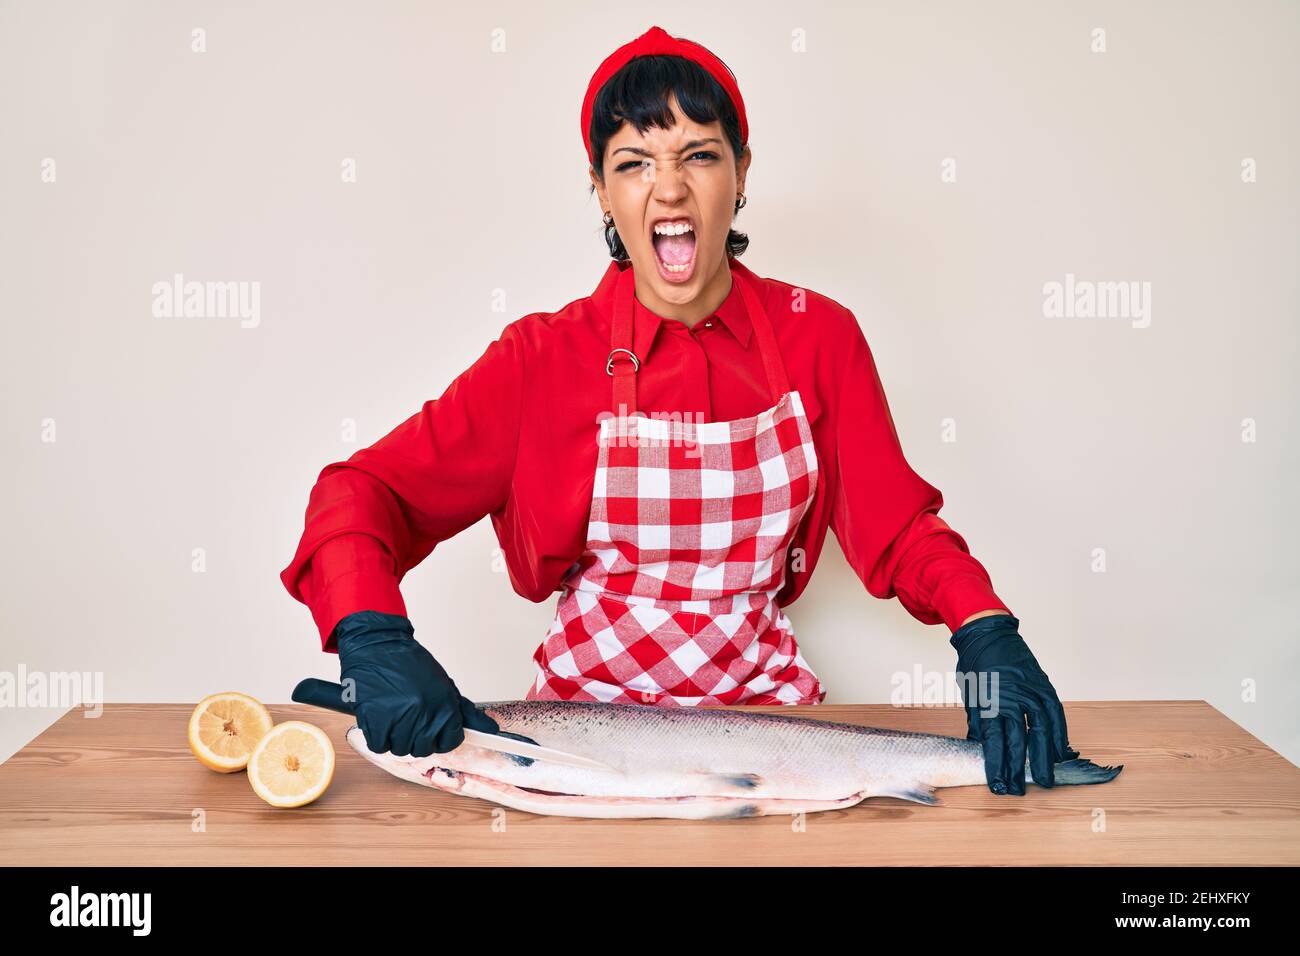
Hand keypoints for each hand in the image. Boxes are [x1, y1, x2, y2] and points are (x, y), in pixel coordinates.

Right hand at [334, 610, 498, 757]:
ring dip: (395, 736)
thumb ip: (467, 712)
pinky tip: (380, 717)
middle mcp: (425, 714)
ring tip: (393, 713)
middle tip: (409, 716)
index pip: (450, 742)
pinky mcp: (375, 720)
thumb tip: (491, 730)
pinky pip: (378, 745)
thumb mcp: (444, 684)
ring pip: (400, 749)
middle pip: (423, 749)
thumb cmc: (409, 664)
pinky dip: (377, 735)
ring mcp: (399, 718)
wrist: (377, 646)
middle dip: (416, 737)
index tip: (432, 728)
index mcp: (445, 705)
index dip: (440, 737)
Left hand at [949, 614, 1076, 794]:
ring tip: (1046, 778)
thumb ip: (979, 722)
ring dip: (1044, 757)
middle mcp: (1012, 697)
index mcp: (989, 701)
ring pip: (1041, 730)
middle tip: (1019, 789)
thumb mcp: (970, 694)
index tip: (997, 784)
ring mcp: (1031, 690)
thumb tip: (982, 747)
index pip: (994, 741)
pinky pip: (1055, 713)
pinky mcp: (1043, 685)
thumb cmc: (976, 665)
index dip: (996, 766)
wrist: (988, 633)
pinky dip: (1059, 734)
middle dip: (1018, 768)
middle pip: (1018, 741)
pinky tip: (1060, 751)